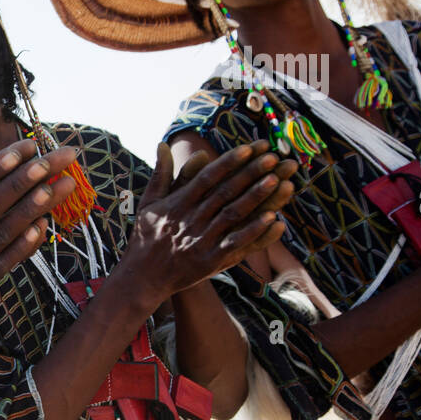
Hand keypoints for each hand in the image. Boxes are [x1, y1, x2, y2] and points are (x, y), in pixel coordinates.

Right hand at [120, 140, 295, 306]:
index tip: (249, 148)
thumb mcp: (149, 202)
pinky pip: (236, 243)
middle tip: (272, 157)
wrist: (142, 276)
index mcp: (178, 203)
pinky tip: (274, 219)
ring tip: (279, 181)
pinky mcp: (210, 260)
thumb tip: (163, 143)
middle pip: (225, 192)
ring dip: (257, 197)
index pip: (207, 177)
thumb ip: (161, 173)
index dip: (229, 162)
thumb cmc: (146, 236)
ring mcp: (201, 240)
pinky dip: (254, 231)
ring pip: (234, 215)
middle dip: (250, 174)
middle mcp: (191, 219)